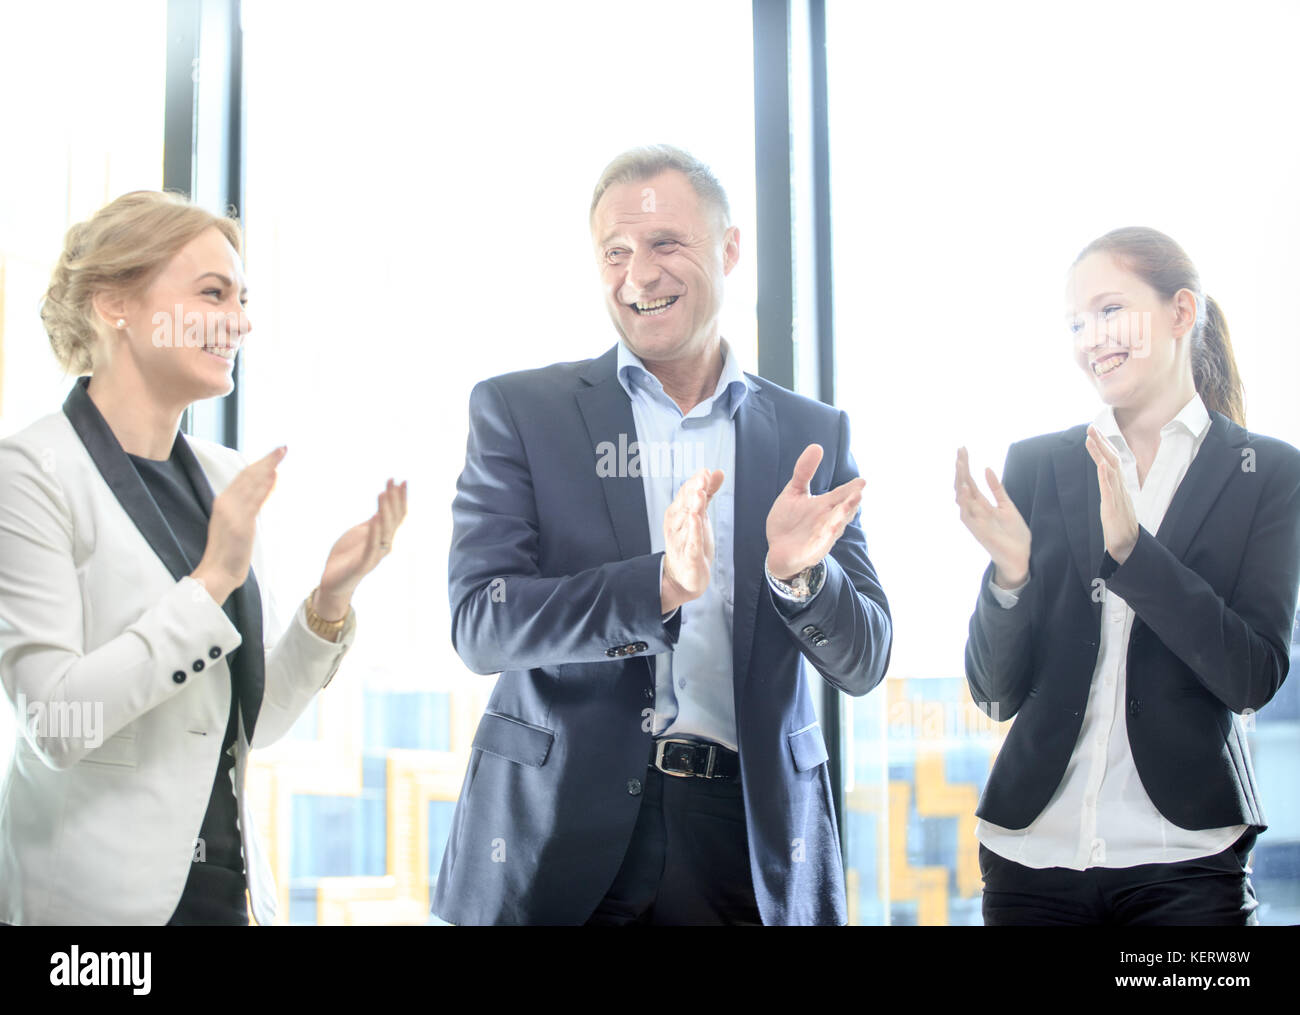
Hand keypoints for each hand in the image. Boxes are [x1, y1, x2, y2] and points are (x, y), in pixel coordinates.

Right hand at [192, 446, 286, 605]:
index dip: (258, 464)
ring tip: (282, 453)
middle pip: (248, 475)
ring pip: (251, 483)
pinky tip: (274, 476)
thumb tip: (258, 495)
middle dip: (266, 460)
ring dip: (268, 466)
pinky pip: (254, 500)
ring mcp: (232, 513)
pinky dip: (264, 486)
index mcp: (223, 502)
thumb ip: (244, 509)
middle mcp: (225, 503)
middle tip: (283, 447)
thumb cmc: (227, 553)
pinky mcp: (240, 524)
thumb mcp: (235, 525)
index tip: (272, 455)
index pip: (242, 477)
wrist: (216, 573)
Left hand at [315, 479, 408, 619]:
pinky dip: (374, 531)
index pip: (397, 515)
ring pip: (385, 530)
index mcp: (384, 536)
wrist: (334, 581)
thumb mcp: (360, 533)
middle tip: (393, 481)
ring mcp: (375, 554)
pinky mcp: (363, 563)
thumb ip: (372, 522)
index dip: (400, 498)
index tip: (401, 480)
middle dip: (393, 499)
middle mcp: (384, 544)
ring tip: (383, 493)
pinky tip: (375, 517)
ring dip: (385, 511)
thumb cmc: (347, 556)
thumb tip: (382, 505)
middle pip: (394, 519)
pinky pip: (372, 545)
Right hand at [661, 468, 724, 613]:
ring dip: (694, 507)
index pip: (685, 494)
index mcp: (677, 513)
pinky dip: (693, 531)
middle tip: (702, 478)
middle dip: (694, 491)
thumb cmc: (691, 542)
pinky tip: (696, 520)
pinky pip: (691, 542)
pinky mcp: (689, 557)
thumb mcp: (701, 515)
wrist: (683, 577)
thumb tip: (718, 471)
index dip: (695, 482)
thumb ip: (708, 493)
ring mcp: (681, 541)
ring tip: (700, 494)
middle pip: (685, 504)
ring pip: (688, 521)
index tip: (706, 472)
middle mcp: (676, 525)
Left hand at [765, 444, 863, 579]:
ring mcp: (821, 537)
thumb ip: (804, 471)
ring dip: (839, 520)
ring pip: (834, 528)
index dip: (851, 489)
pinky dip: (822, 539)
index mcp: (826, 506)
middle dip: (850, 504)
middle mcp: (828, 521)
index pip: (841, 495)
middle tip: (858, 494)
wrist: (779, 550)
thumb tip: (817, 446)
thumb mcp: (795, 492)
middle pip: (843, 512)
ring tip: (845, 510)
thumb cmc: (790, 521)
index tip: (862, 482)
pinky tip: (828, 531)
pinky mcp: (811, 552)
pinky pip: (818, 545)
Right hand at [954, 447, 1030, 587]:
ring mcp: (975, 520)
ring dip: (960, 481)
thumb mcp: (1007, 506)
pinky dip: (964, 501)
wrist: (1020, 556)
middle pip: (964, 485)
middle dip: (961, 468)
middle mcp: (975, 510)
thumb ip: (997, 489)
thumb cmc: (1014, 534)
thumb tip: (987, 468)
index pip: (970, 481)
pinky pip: (966, 514)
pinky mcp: (978, 530)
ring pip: (962, 497)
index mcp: (982, 504)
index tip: (963, 449)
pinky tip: (965, 487)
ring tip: (960, 464)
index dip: (966, 465)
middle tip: (960, 451)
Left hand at [1085, 425, 1138, 564]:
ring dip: (1101, 453)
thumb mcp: (1113, 501)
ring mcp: (1118, 497)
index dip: (1103, 446)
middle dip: (1102, 443)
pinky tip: (1102, 465)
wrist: (1129, 546)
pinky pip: (1109, 490)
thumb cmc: (1120, 525)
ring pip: (1110, 470)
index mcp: (1119, 486)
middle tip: (1091, 427)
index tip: (1093, 432)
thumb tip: (1105, 474)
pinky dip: (1105, 476)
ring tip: (1091, 438)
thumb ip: (1110, 487)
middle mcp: (1120, 488)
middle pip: (1112, 460)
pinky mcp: (1113, 509)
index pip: (1112, 461)